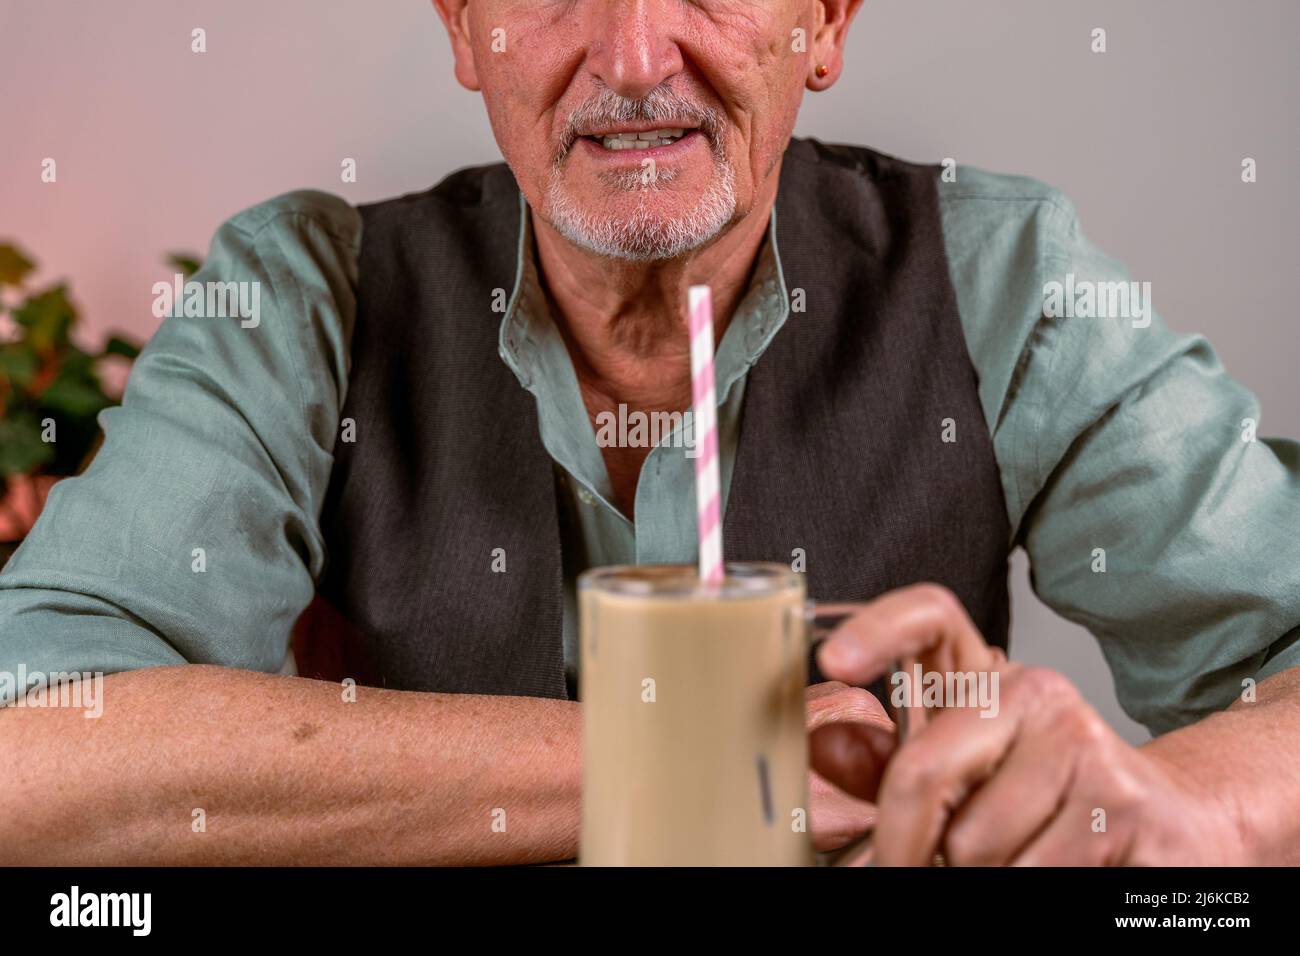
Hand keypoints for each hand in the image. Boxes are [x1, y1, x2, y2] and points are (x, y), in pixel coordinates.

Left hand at [811, 584, 1244, 864]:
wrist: (1172, 827)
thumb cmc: (1048, 805)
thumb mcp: (965, 777)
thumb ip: (892, 766)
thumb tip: (826, 745)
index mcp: (985, 679)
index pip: (931, 617)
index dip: (878, 627)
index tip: (832, 661)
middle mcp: (1034, 692)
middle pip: (924, 769)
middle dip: (902, 843)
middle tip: (905, 867)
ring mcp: (1085, 742)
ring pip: (972, 844)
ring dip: (976, 877)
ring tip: (1013, 861)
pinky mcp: (1123, 804)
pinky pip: (1030, 875)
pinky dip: (1024, 891)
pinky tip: (1056, 869)